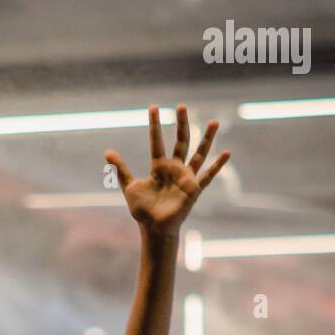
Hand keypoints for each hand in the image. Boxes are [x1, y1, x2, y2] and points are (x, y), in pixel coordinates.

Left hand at [105, 105, 228, 238]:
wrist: (154, 228)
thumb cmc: (143, 209)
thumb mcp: (129, 186)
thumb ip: (120, 169)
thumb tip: (107, 151)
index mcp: (159, 166)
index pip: (157, 141)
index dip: (154, 125)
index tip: (153, 107)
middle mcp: (174, 168)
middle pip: (180, 141)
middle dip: (181, 124)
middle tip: (181, 106)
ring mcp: (185, 178)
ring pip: (198, 153)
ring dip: (206, 138)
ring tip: (214, 122)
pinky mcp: (193, 189)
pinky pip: (208, 176)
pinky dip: (217, 165)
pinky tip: (227, 153)